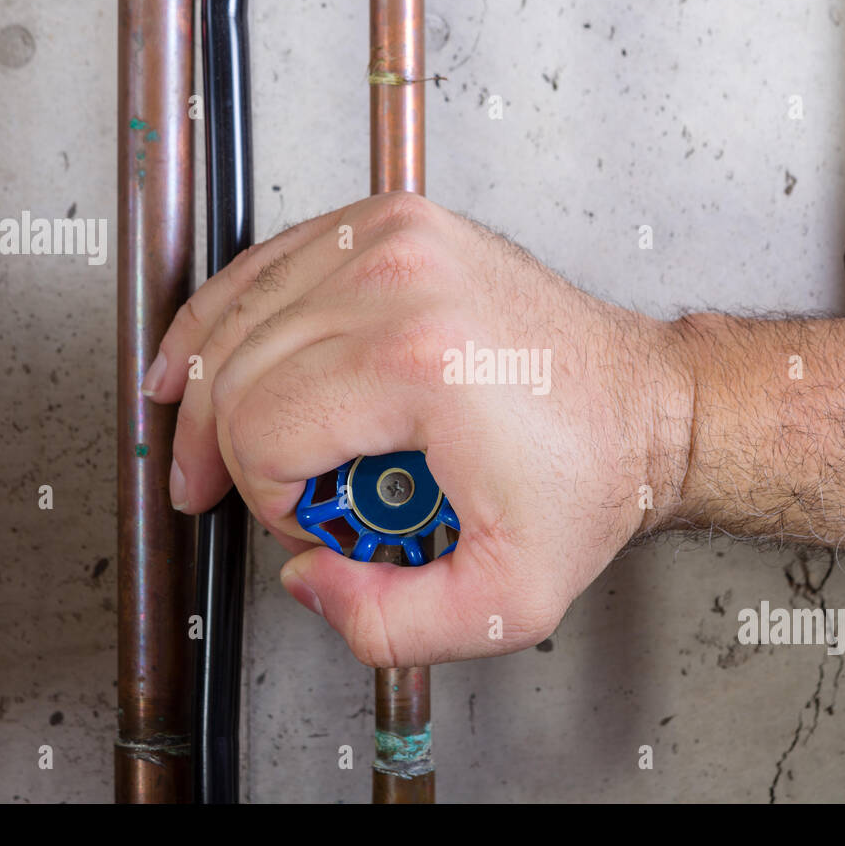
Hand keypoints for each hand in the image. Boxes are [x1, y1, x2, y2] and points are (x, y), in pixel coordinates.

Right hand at [144, 192, 693, 665]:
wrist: (642, 405)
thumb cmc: (588, 477)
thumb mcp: (507, 599)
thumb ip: (391, 625)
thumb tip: (306, 578)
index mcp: (419, 361)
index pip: (263, 433)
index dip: (270, 503)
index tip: (317, 526)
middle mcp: (398, 279)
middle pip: (237, 372)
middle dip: (231, 455)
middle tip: (265, 499)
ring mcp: (393, 237)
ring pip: (236, 314)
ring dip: (209, 390)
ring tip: (206, 444)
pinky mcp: (391, 220)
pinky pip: (269, 266)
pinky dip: (229, 316)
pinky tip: (202, 355)